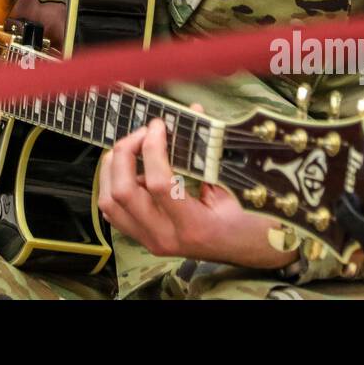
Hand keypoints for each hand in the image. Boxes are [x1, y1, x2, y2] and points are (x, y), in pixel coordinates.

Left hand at [98, 113, 300, 269]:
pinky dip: (115, 184)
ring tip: (132, 146)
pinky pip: (114, 211)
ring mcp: (152, 241)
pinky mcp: (145, 239)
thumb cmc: (252, 220)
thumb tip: (192, 112)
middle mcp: (166, 237)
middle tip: (143, 132)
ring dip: (113, 168)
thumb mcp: (234, 186)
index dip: (153, 147)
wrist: (254, 252)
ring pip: (110, 202)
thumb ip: (207, 151)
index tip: (159, 125)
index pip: (158, 184)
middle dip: (125, 153)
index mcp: (194, 225)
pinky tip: (132, 169)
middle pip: (123, 192)